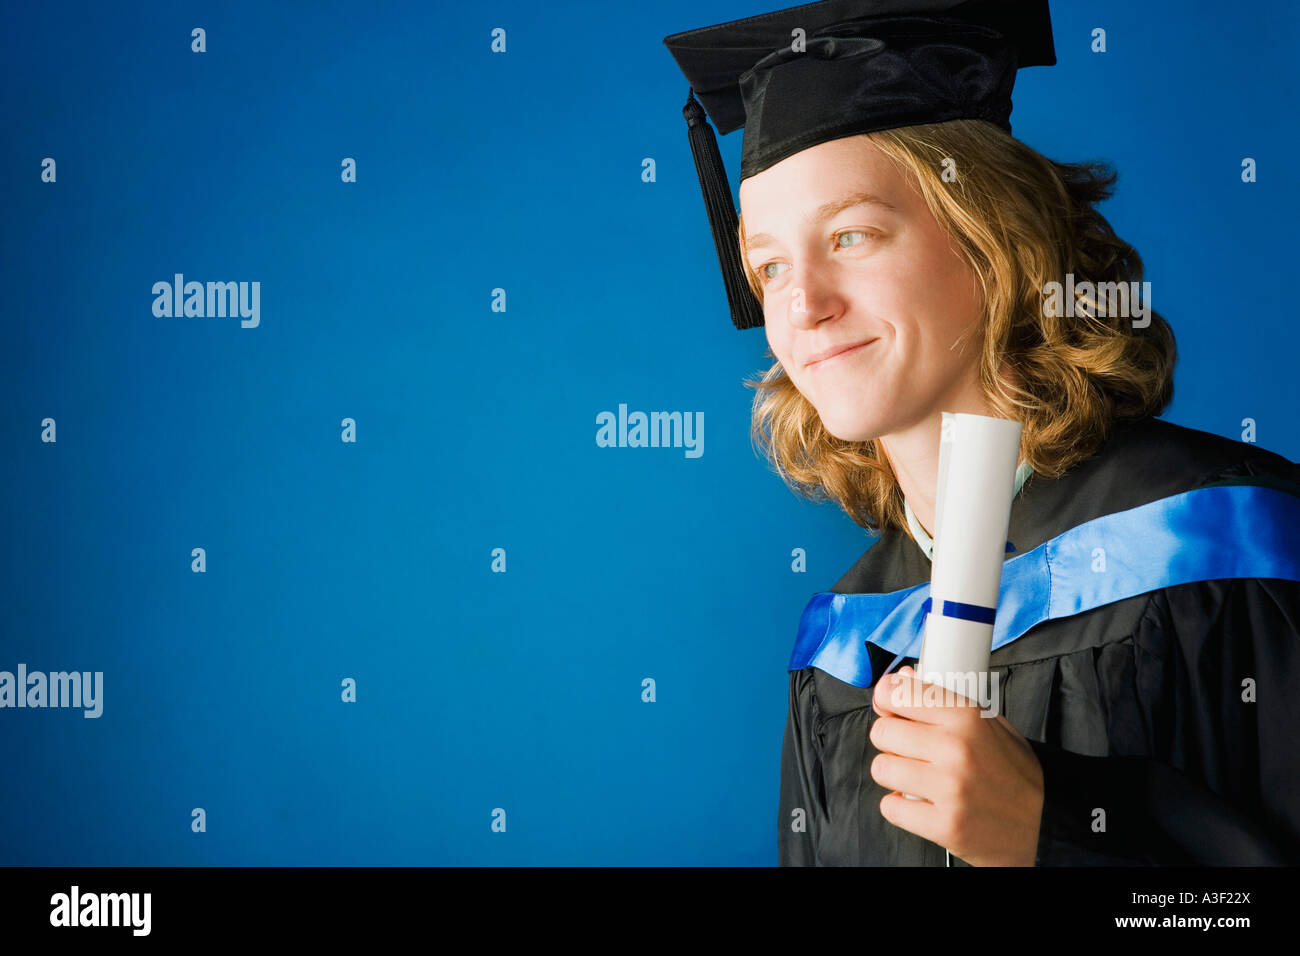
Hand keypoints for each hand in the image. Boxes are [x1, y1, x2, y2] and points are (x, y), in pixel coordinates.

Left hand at [868, 665, 1043, 865]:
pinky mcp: (944, 825)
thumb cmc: (1018, 773)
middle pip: (882, 731)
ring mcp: (949, 788)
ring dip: (894, 773)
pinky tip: (921, 802)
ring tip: (917, 776)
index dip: (886, 699)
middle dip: (891, 739)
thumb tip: (905, 677)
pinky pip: (891, 807)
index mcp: (967, 716)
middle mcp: (956, 748)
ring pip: (881, 768)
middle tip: (909, 748)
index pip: (897, 693)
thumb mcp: (991, 724)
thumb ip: (944, 700)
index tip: (889, 705)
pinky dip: (900, 806)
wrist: (1048, 823)